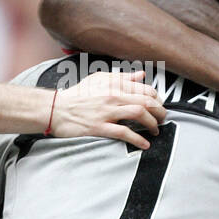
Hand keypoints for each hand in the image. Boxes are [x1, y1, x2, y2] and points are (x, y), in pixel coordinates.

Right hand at [49, 69, 167, 150]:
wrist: (56, 109)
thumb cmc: (77, 95)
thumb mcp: (98, 79)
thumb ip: (121, 77)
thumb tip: (141, 75)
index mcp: (114, 84)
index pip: (145, 89)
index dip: (157, 99)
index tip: (159, 106)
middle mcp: (113, 96)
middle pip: (146, 101)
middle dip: (160, 112)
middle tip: (162, 119)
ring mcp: (107, 112)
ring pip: (139, 114)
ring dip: (153, 123)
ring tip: (156, 130)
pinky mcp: (100, 127)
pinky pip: (124, 132)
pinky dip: (138, 139)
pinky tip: (145, 144)